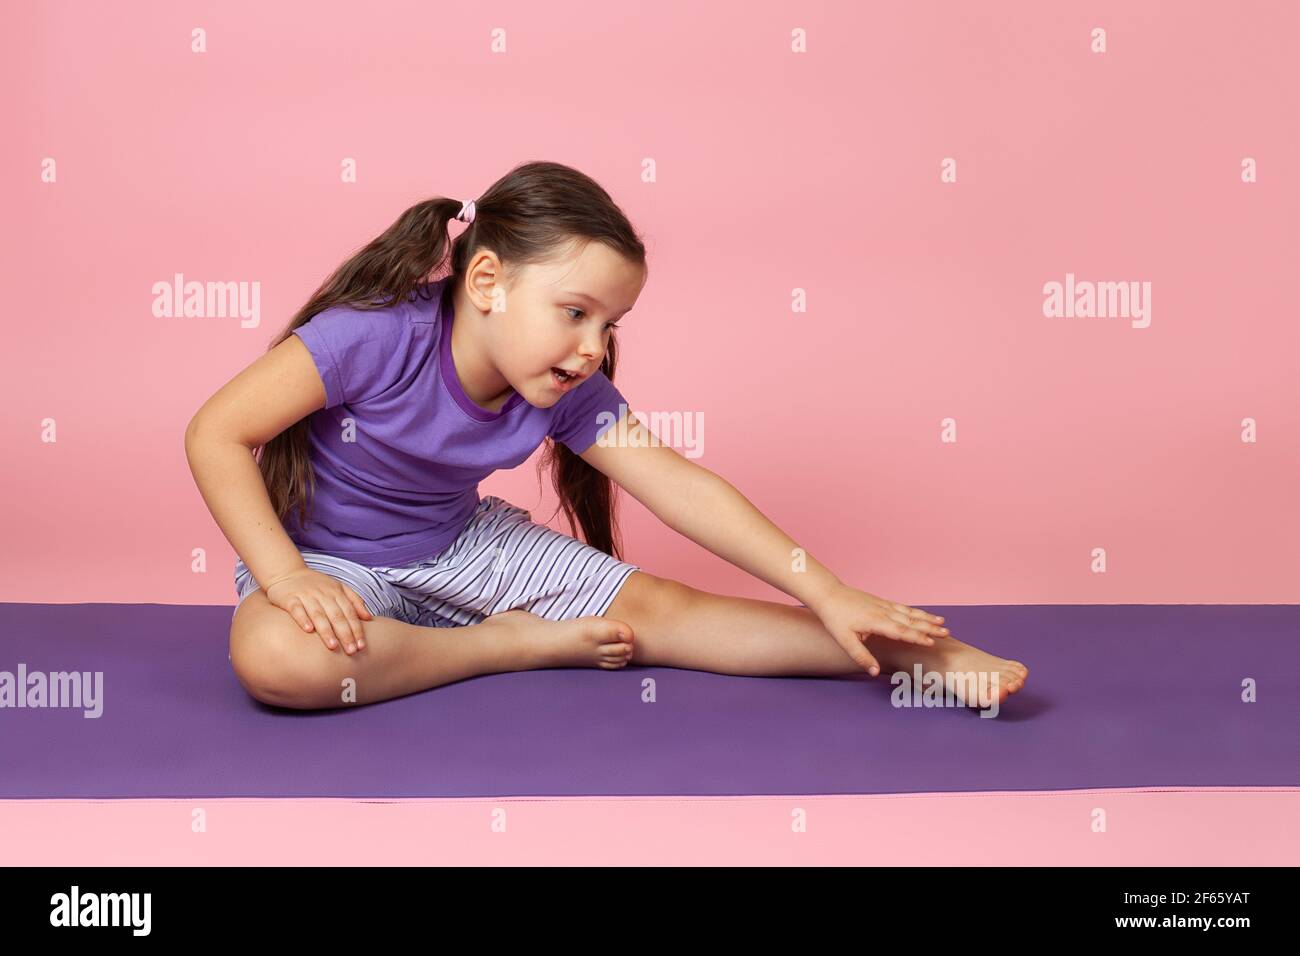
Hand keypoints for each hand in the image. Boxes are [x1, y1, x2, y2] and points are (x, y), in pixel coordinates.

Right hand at [262, 568, 373, 654]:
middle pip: (336, 615)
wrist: (287, 572)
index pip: (350, 612)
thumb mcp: (338, 587)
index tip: (361, 646)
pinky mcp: (290, 598)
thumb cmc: (316, 584)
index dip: (356, 629)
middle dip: (345, 634)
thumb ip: (354, 601)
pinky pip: (297, 609)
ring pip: (318, 614)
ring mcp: (306, 596)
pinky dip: (302, 619)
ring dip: (326, 630)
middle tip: (351, 651)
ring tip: (333, 646)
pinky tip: (308, 630)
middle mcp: (323, 594)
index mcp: (336, 592)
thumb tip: (368, 617)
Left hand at [810, 583, 949, 675]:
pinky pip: (903, 607)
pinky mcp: (881, 602)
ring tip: (943, 623)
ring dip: (926, 618)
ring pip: (909, 613)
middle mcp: (883, 612)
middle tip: (947, 633)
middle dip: (929, 628)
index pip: (900, 631)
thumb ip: (861, 656)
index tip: (932, 643)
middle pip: (910, 621)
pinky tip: (924, 615)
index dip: (917, 637)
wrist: (828, 594)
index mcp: (875, 622)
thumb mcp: (844, 640)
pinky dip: (916, 612)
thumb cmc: (835, 618)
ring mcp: (883, 605)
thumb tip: (874, 672)